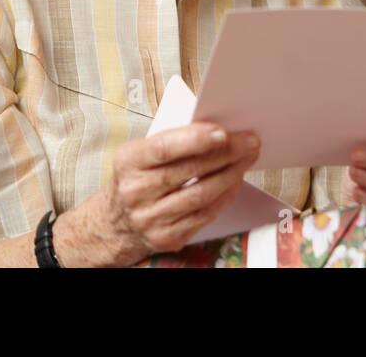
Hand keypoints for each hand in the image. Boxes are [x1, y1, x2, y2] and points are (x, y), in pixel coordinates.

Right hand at [84, 123, 260, 266]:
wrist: (115, 223)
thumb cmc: (137, 177)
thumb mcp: (141, 153)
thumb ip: (173, 139)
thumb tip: (216, 127)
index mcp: (128, 162)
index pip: (164, 148)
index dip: (195, 139)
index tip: (222, 131)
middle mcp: (136, 192)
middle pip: (190, 171)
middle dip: (226, 153)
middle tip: (250, 140)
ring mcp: (150, 218)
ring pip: (202, 195)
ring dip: (232, 174)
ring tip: (248, 157)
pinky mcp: (166, 237)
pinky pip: (205, 214)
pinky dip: (225, 195)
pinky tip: (235, 180)